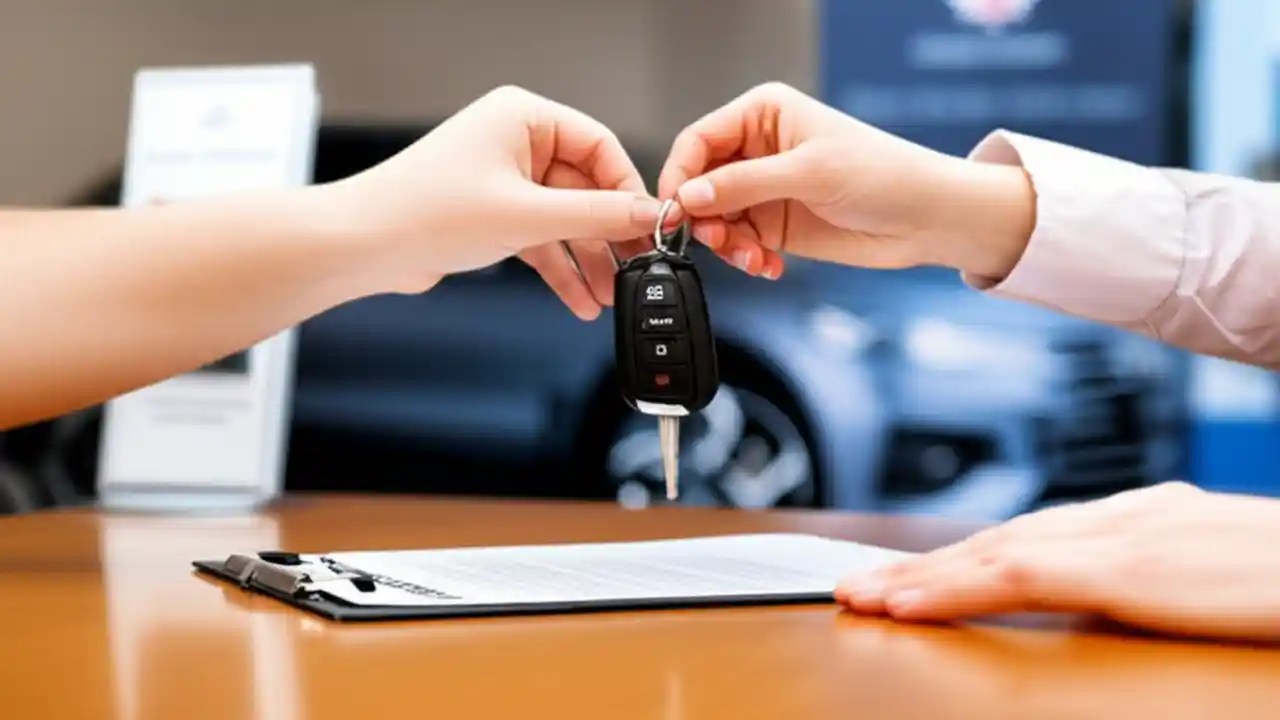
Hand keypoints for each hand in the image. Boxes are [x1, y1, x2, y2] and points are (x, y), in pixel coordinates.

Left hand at [325, 85, 658, 318]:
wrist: (364, 246)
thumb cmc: (424, 212)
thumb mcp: (527, 216)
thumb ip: (595, 216)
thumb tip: (647, 214)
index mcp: (523, 117)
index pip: (600, 146)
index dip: (628, 189)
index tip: (652, 225)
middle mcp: (514, 142)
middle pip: (585, 187)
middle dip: (607, 236)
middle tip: (636, 269)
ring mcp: (503, 180)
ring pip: (564, 219)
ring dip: (586, 260)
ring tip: (607, 297)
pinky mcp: (492, 214)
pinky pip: (541, 238)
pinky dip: (558, 267)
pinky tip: (578, 299)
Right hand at [658, 83, 1035, 279]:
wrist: (927, 219)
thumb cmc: (884, 174)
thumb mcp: (808, 172)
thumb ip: (742, 184)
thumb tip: (687, 197)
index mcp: (763, 114)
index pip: (698, 140)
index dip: (681, 175)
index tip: (675, 210)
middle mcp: (758, 150)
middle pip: (699, 184)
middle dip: (702, 217)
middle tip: (718, 240)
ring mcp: (765, 190)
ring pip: (714, 219)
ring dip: (726, 244)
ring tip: (752, 257)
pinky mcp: (775, 225)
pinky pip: (738, 244)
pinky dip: (745, 259)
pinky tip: (768, 266)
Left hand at [835, 482, 1279, 641]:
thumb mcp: (1216, 573)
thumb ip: (1159, 575)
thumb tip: (1118, 595)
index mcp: (1143, 518)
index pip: (1029, 536)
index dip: (961, 558)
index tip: (908, 577)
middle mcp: (1122, 516)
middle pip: (998, 539)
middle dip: (922, 565)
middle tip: (858, 585)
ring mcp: (1123, 535)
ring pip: (993, 551)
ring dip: (919, 574)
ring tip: (863, 596)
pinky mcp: (1128, 567)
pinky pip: (1019, 575)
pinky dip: (956, 585)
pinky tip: (912, 602)